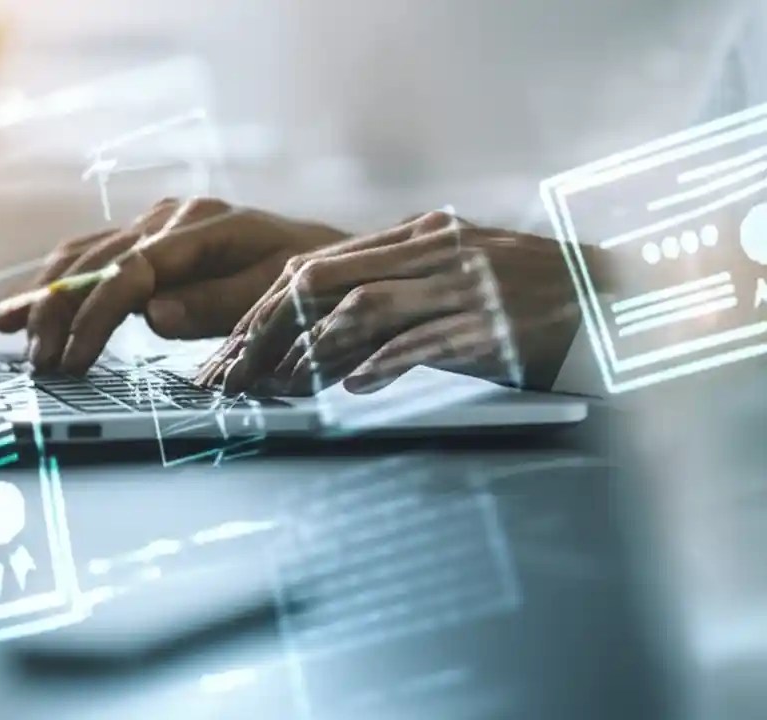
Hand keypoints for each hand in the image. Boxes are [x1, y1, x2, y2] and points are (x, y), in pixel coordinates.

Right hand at [0, 197, 347, 373]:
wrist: (330, 258)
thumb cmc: (308, 283)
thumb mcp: (276, 298)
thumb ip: (217, 305)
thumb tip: (153, 313)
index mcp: (203, 226)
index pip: (131, 271)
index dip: (94, 316)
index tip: (71, 360)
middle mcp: (171, 217)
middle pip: (95, 261)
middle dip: (57, 312)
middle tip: (36, 362)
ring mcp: (157, 224)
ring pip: (83, 254)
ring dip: (45, 295)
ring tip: (7, 331)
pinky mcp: (149, 241)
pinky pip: (93, 257)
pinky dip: (59, 283)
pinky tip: (29, 305)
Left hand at [195, 210, 582, 394]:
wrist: (618, 296)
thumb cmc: (527, 295)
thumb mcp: (454, 276)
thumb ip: (393, 292)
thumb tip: (318, 337)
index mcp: (417, 236)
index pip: (315, 266)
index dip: (263, 310)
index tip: (230, 352)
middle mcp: (433, 252)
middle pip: (323, 282)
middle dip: (267, 330)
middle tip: (233, 376)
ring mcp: (464, 285)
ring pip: (366, 308)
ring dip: (312, 350)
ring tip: (280, 385)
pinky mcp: (496, 325)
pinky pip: (429, 341)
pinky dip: (386, 363)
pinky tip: (354, 387)